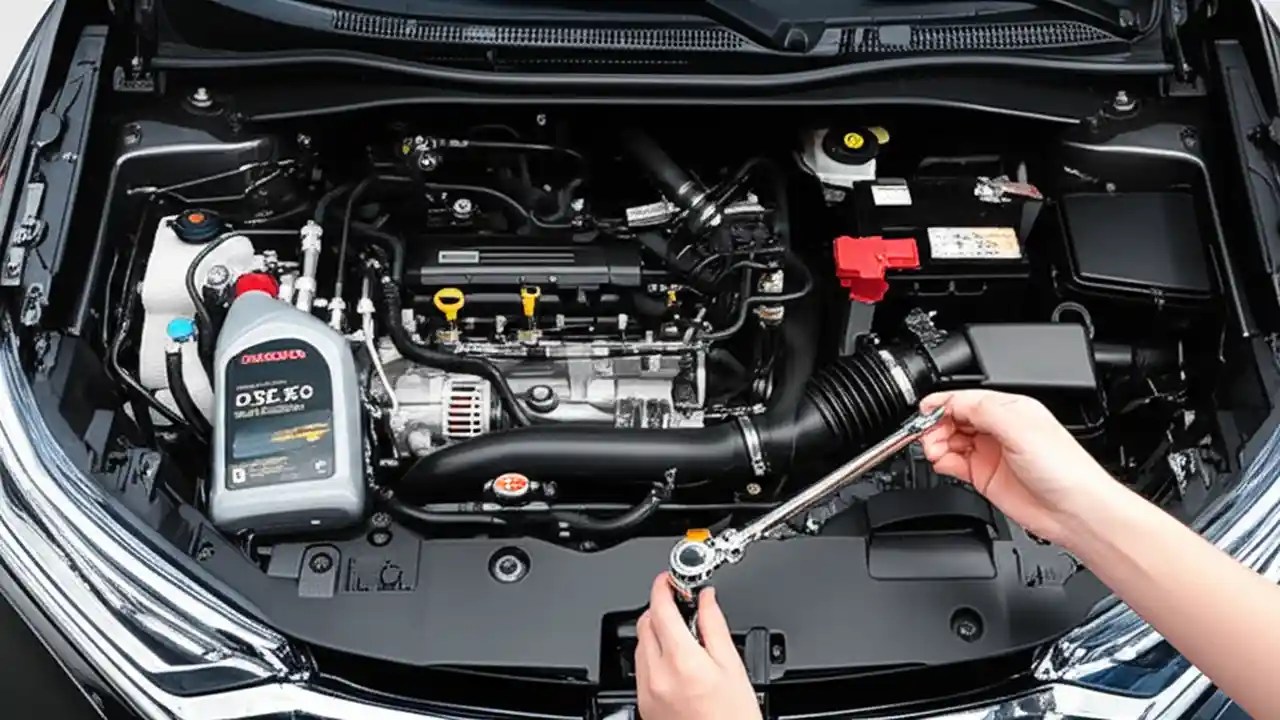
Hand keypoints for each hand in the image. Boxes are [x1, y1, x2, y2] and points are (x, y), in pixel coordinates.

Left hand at [635, 573, 760, 719]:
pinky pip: (641, 669)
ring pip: (640, 645)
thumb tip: (706, 598)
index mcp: (682, 661)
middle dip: (661, 609)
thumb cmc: (734, 717)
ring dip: (657, 633)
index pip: (660, 608)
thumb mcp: (732, 666)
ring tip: (685, 640)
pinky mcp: (643, 705)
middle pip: (646, 624)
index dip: (662, 586)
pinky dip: (653, 657)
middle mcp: (657, 675)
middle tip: (683, 609)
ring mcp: (647, 692)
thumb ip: (714, 625)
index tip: (668, 579)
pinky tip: (676, 664)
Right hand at [919, 390, 1115, 544]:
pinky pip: (953, 463)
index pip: (965, 399)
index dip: (942, 405)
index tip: (924, 414)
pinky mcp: (984, 476)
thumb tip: (951, 404)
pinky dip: (942, 462)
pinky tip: (942, 463)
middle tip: (928, 437)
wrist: (1074, 511)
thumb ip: (982, 410)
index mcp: (1009, 408)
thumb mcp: (1020, 427)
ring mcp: (990, 452)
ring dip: (936, 443)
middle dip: (935, 425)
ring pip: (950, 440)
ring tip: (935, 452)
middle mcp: (999, 428)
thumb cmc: (1063, 468)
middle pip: (953, 418)